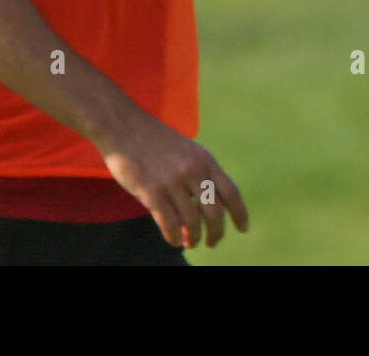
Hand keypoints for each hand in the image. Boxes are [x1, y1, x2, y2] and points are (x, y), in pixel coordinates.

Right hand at [96, 107, 248, 249]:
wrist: (124, 126)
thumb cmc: (156, 141)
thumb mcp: (188, 151)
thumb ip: (202, 174)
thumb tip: (212, 207)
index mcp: (205, 160)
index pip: (231, 193)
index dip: (240, 214)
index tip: (243, 229)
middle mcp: (193, 171)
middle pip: (215, 213)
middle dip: (216, 233)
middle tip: (212, 243)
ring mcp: (172, 182)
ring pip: (192, 223)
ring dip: (194, 238)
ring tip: (191, 242)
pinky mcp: (151, 191)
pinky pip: (169, 224)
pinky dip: (175, 238)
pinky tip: (175, 240)